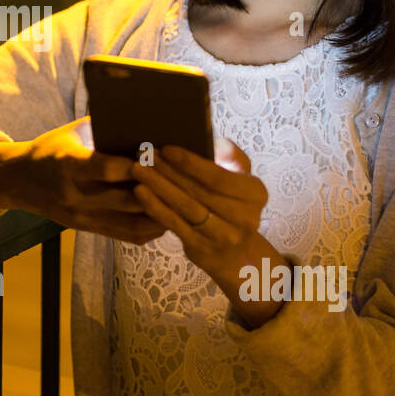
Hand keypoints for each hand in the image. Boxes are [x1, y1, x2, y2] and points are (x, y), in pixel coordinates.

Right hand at [0, 116, 168, 244]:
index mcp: (68, 165)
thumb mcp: (72, 133)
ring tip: (183, 201)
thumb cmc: (51, 149)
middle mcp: (75, 196)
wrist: (18, 181)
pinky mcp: (87, 230)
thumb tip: (146, 118)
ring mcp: (81, 218)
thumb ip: (105, 128)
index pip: (107, 169)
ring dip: (160, 214)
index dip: (136, 165)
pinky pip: (126, 236)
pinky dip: (150, 229)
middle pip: (126, 200)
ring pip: (132, 224)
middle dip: (157, 190)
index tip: (160, 156)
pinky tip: (167, 217)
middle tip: (185, 180)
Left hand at [129, 137, 269, 283]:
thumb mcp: (241, 179)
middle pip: (199, 190)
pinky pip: (175, 224)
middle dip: (168, 170)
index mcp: (256, 194)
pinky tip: (140, 192)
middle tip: (143, 154)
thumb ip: (232, 157)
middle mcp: (245, 218)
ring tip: (138, 169)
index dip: (190, 162)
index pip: (219, 176)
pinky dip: (155, 207)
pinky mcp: (202, 249)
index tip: (166, 148)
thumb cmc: (232, 204)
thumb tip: (216, 142)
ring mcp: (224, 236)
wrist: (236, 253)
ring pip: (185, 207)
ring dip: (158, 186)